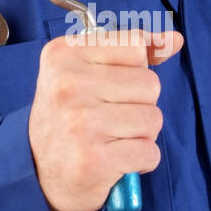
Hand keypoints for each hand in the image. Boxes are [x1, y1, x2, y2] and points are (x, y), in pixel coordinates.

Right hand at [28, 27, 184, 210]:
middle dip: (140, 105)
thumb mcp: (86, 71)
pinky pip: (149, 152)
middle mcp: (68, 85)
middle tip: (109, 118)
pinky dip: (140, 160)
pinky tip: (115, 160)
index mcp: (64, 55)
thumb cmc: (67, 117)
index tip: (109, 87)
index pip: (135, 47)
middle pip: (150, 84)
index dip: (134, 71)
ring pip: (153, 119)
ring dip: (141, 135)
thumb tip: (174, 40)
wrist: (36, 171)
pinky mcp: (94, 160)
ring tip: (112, 139)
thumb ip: (131, 51)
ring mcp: (81, 123)